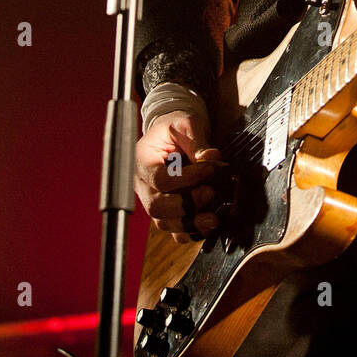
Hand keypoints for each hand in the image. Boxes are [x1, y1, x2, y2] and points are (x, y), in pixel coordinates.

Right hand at [134, 111, 222, 243]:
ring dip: (190, 223)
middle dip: (186, 205)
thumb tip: (212, 158)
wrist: (171, 135)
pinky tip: (208, 225)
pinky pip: (174, 231)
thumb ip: (197, 141)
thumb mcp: (185, 124)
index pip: (159, 179)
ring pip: (164, 223)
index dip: (185, 179)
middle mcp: (143, 185)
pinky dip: (191, 232)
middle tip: (211, 193)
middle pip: (156, 207)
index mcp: (142, 161)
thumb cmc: (174, 128)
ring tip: (213, 218)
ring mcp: (153, 200)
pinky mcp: (167, 211)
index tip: (209, 170)